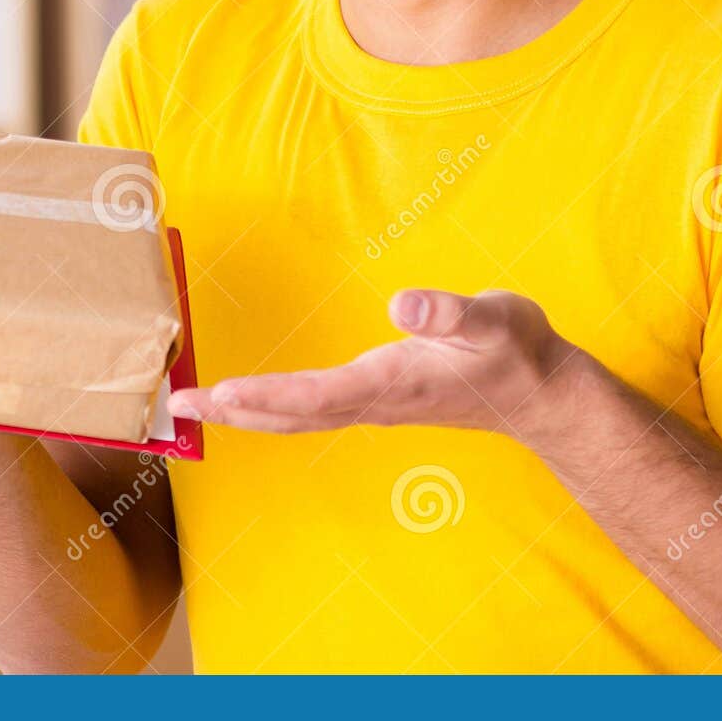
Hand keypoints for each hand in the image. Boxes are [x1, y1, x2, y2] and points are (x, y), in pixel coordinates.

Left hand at [166, 288, 579, 437]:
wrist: (543, 395)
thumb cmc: (518, 351)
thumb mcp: (493, 319)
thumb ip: (449, 311)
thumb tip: (402, 303)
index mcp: (392, 382)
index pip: (314, 395)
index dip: (264, 395)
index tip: (218, 394)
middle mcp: (375, 400)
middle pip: (291, 414)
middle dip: (235, 410)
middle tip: (178, 407)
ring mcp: (376, 405)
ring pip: (299, 417)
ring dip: (248, 412)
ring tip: (202, 407)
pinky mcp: (380, 400)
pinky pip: (314, 410)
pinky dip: (276, 407)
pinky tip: (257, 402)